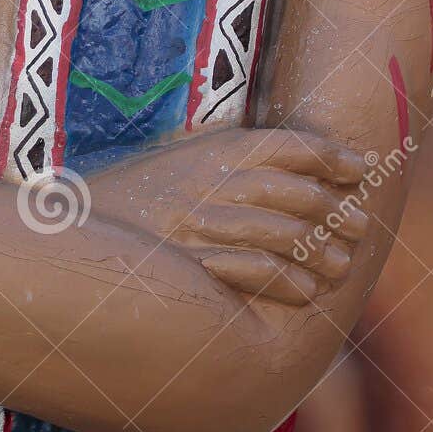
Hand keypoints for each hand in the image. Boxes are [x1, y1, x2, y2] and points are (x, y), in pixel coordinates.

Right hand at [90, 126, 369, 306]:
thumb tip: (293, 166)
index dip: (328, 154)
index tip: (356, 167)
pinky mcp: (187, 261)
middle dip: (333, 207)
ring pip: (276, 230)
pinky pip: (249, 268)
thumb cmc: (135, 193)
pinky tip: (307, 288)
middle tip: (360, 224)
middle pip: (288, 189)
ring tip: (342, 263)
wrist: (72, 222)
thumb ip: (230, 157)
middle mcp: (207, 181)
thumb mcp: (183, 159)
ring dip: (318, 248)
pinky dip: (285, 278)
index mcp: (210, 149)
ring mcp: (197, 221)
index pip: (284, 144)